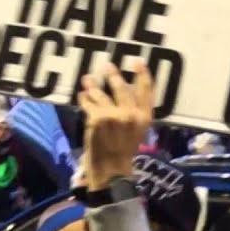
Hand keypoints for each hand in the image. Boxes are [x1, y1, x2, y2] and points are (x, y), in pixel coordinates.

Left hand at [78, 62, 152, 189]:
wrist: (111, 168)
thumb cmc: (123, 151)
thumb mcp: (137, 131)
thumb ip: (133, 113)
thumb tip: (121, 90)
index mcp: (145, 118)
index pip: (147, 91)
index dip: (143, 74)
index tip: (138, 62)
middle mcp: (131, 114)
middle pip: (122, 88)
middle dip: (113, 75)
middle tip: (107, 66)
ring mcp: (114, 116)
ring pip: (101, 94)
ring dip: (93, 87)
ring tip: (87, 81)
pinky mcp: (98, 118)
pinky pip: (89, 104)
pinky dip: (85, 99)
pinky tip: (82, 96)